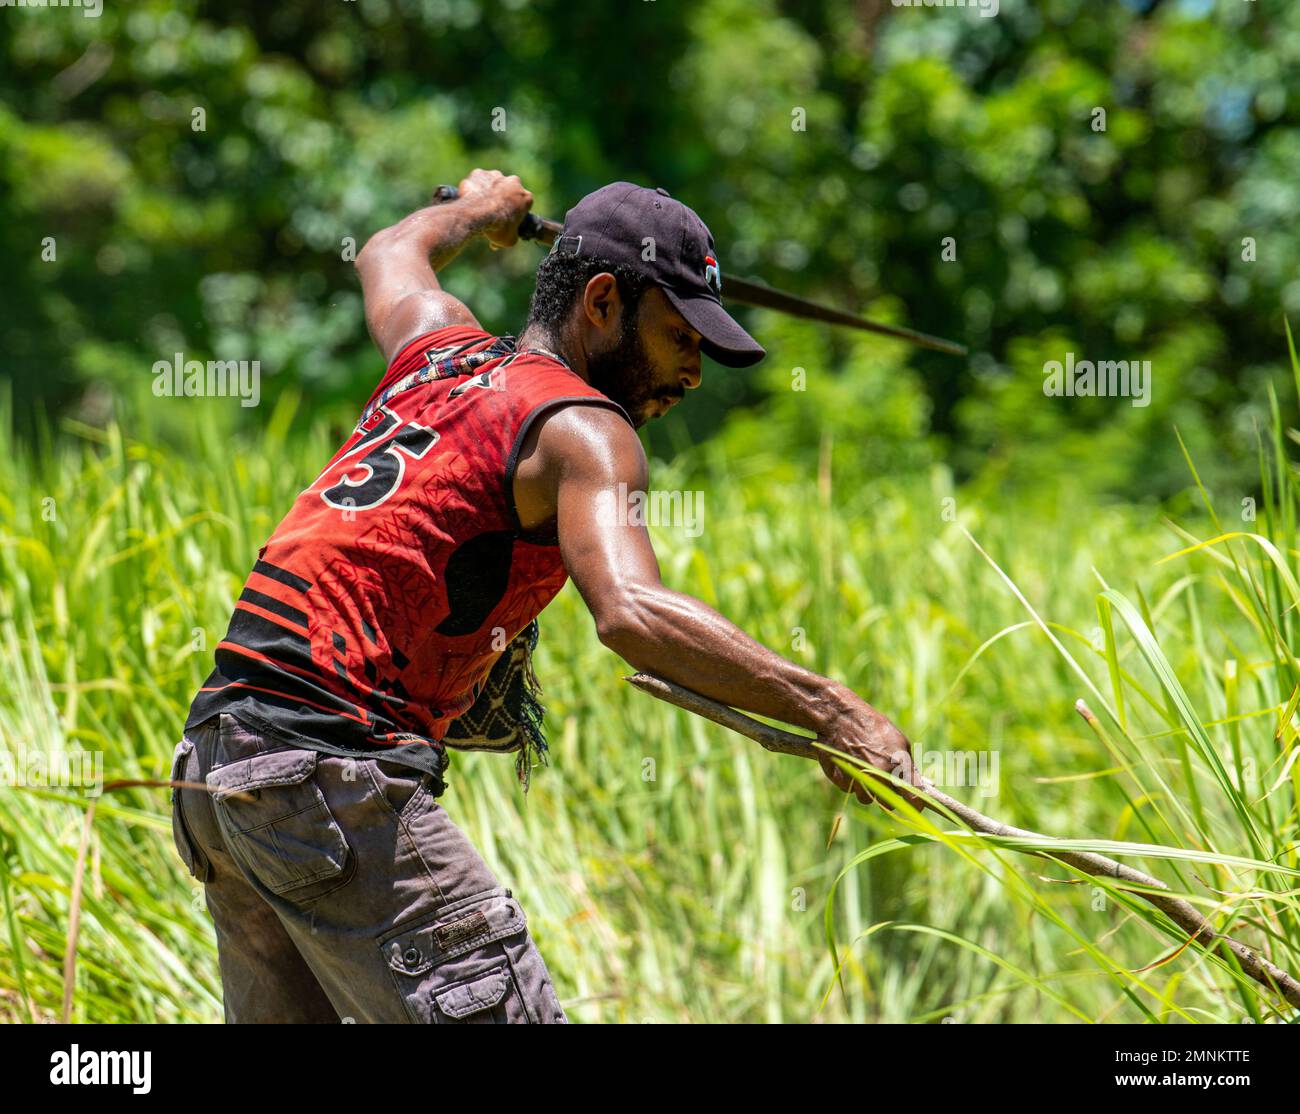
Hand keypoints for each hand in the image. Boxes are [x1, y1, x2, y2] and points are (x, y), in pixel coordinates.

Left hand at [454, 168, 532, 249]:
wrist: (477, 216)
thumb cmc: (497, 228)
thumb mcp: (509, 240)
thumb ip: (508, 237)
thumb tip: (495, 244)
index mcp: (526, 197)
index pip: (523, 203)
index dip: (515, 210)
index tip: (507, 217)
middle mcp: (513, 182)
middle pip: (508, 189)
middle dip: (502, 197)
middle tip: (492, 211)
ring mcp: (495, 175)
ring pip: (491, 182)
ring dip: (487, 190)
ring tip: (478, 205)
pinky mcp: (479, 173)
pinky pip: (475, 180)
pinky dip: (472, 188)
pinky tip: (468, 199)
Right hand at [814, 694, 927, 811]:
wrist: (839, 718)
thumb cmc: (872, 726)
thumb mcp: (898, 741)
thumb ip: (908, 766)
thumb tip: (922, 785)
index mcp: (897, 766)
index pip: (913, 798)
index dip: (916, 805)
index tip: (917, 806)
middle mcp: (880, 777)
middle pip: (889, 803)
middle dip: (888, 795)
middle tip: (883, 780)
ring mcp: (860, 781)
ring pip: (867, 799)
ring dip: (867, 789)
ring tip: (863, 768)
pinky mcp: (842, 782)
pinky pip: (851, 790)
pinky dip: (851, 782)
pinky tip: (850, 764)